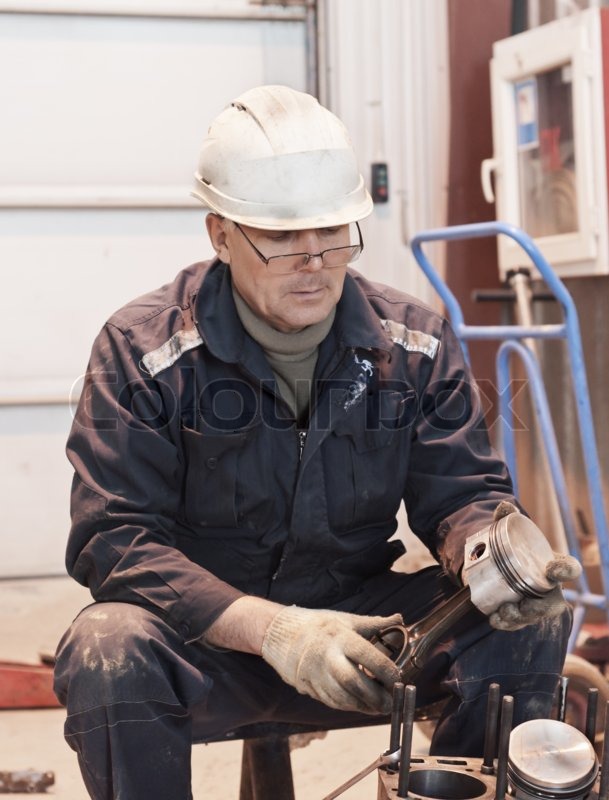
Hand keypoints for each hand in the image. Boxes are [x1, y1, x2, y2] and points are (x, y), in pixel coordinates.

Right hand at [261, 606, 402, 713]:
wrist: (281, 635)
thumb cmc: (317, 625)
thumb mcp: (346, 619)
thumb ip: (374, 623)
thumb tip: (399, 619)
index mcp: (340, 638)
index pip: (368, 656)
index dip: (387, 671)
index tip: (399, 678)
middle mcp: (328, 658)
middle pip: (355, 682)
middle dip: (376, 696)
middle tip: (392, 700)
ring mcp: (317, 675)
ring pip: (344, 698)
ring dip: (365, 706)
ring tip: (380, 706)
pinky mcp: (310, 688)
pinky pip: (333, 702)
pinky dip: (350, 706)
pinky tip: (362, 704)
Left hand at [488, 501, 581, 630]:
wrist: (500, 563)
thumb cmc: (514, 547)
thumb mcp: (509, 532)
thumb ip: (507, 519)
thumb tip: (505, 508)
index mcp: (553, 564)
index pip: (569, 568)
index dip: (566, 571)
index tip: (553, 570)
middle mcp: (550, 587)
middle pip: (552, 603)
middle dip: (538, 608)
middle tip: (520, 606)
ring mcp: (537, 602)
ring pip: (534, 616)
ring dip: (519, 619)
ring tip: (501, 614)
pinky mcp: (522, 613)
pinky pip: (519, 623)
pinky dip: (507, 623)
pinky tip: (495, 619)